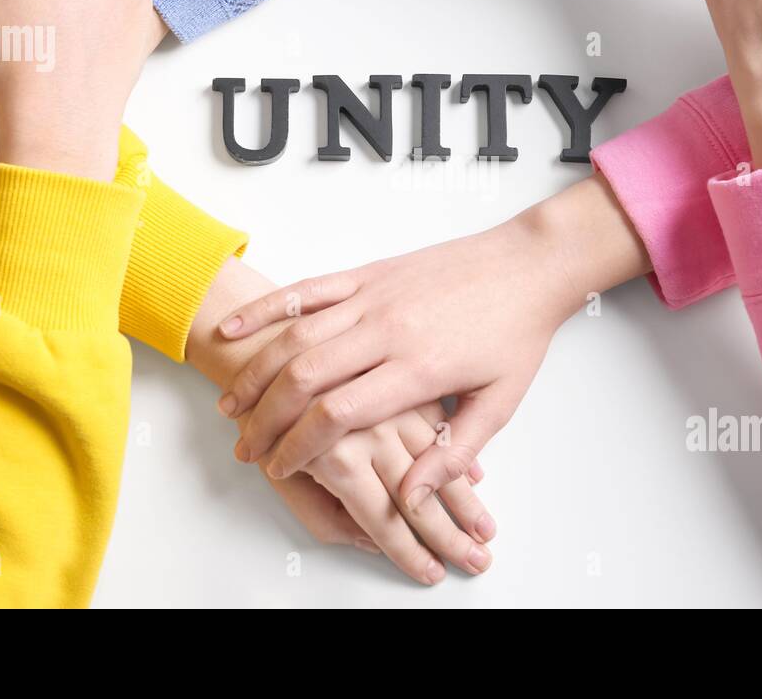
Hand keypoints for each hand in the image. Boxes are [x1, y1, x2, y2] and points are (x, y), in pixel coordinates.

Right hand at [186, 258, 494, 584]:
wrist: (529, 264)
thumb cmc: (516, 333)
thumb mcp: (499, 403)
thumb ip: (453, 453)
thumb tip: (413, 497)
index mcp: (419, 367)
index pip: (339, 413)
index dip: (300, 446)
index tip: (280, 468)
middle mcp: (388, 329)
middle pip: (305, 376)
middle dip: (266, 417)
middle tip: (248, 446)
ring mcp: (374, 295)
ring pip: (296, 333)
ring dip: (257, 370)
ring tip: (232, 404)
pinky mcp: (369, 272)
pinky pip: (307, 289)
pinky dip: (266, 308)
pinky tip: (236, 328)